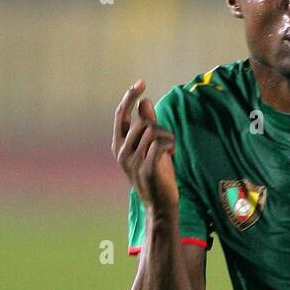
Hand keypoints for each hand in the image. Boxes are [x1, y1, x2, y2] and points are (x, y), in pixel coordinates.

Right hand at [112, 80, 178, 214]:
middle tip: (168, 141)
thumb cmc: (157, 175)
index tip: (141, 83)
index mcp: (118, 145)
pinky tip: (171, 155)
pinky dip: (170, 146)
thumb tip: (144, 101)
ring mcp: (132, 161)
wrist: (160, 206)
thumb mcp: (150, 147)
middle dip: (160, 128)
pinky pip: (159, 144)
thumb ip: (146, 125)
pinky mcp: (146, 168)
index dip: (129, 96)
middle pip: (143, 122)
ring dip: (168, 138)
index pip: (121, 115)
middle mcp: (121, 152)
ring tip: (170, 150)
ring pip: (153, 132)